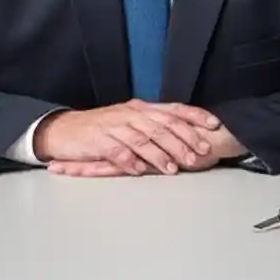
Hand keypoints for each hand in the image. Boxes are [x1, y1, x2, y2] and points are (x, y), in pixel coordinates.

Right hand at [35, 99, 220, 175]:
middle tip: (198, 155)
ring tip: (173, 168)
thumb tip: (186, 135)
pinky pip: (116, 150)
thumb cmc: (102, 129)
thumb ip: (154, 126)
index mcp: (141, 109)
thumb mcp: (130, 122)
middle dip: (182, 140)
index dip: (195, 116)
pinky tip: (139, 170)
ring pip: (142, 138)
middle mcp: (130, 114)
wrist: (65, 130)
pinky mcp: (98, 140)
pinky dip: (129, 160)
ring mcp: (114, 126)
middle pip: (161, 125)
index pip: (173, 109)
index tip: (214, 125)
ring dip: (159, 154)